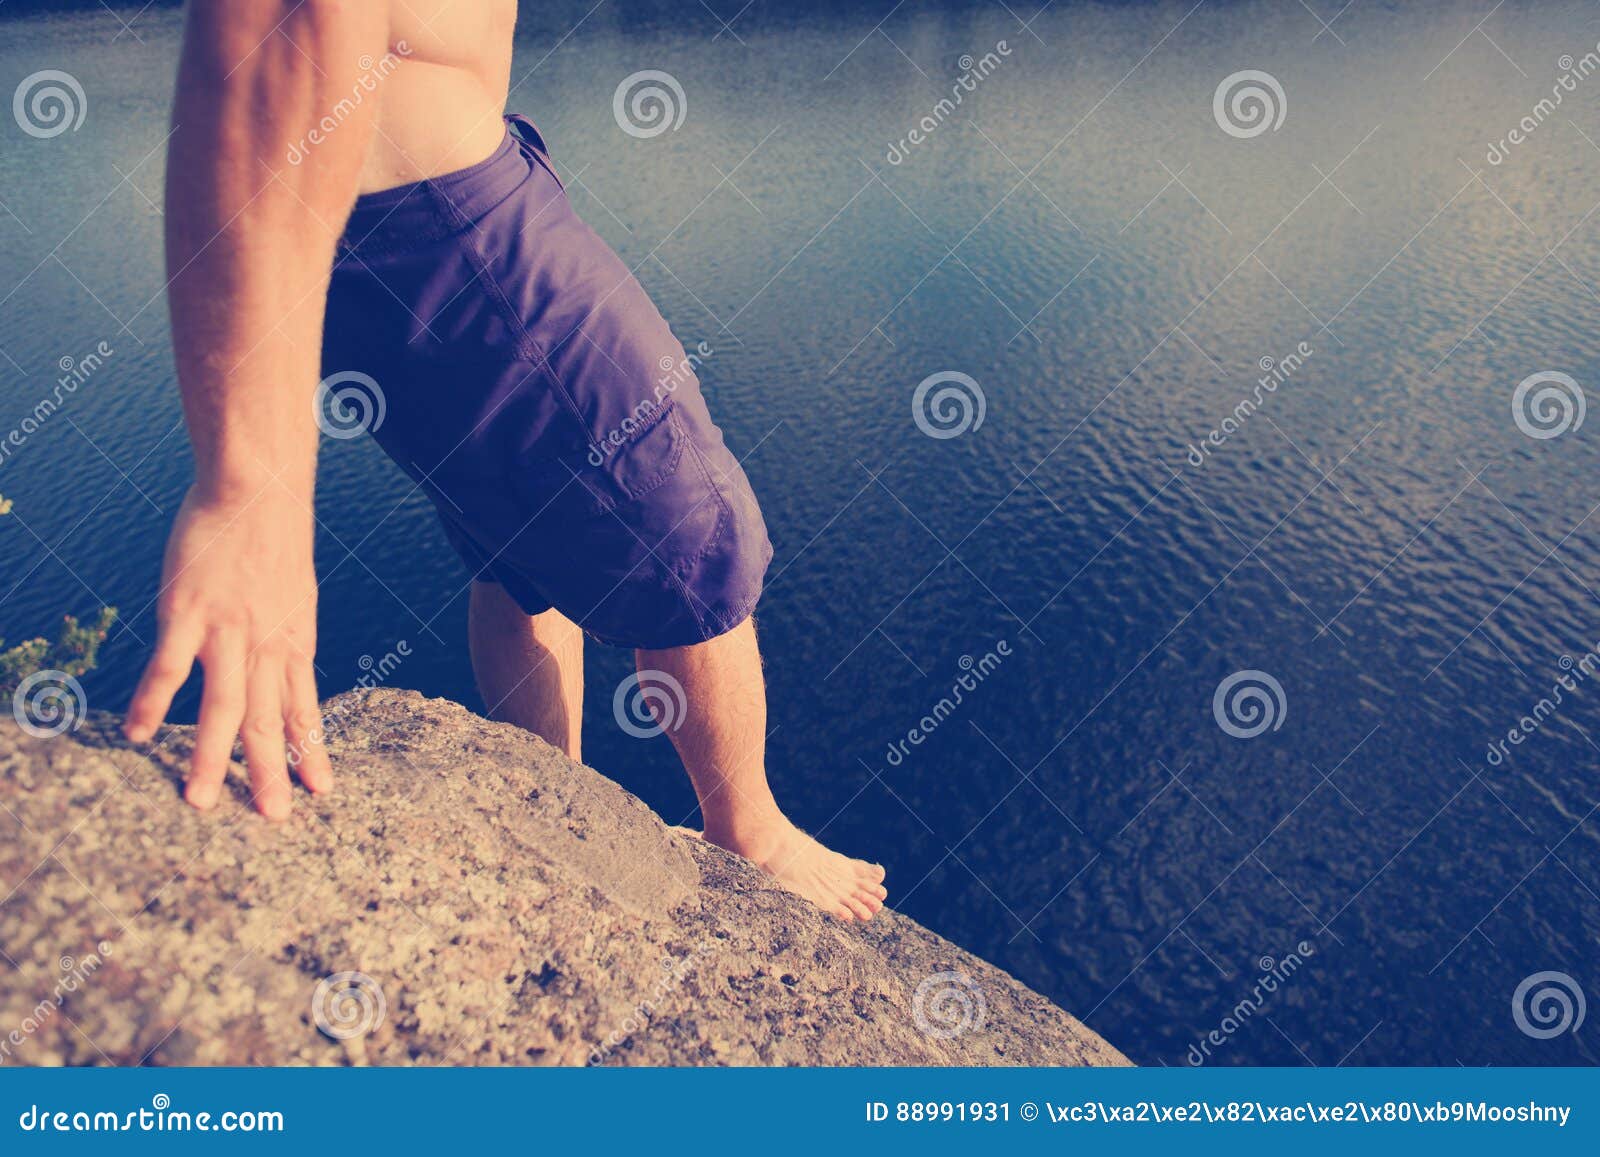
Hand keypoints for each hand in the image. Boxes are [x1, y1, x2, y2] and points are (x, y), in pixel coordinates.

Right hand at [124, 485, 331, 817]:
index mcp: (294, 642)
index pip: (303, 709)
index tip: (320, 792)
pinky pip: (170, 666)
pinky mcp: (189, 611)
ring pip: (224, 705)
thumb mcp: (294, 594)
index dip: (310, 751)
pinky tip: (141, 734)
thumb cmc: (272, 538)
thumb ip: (284, 633)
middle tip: (271, 818)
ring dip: (212, 756)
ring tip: (201, 799)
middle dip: (269, 773)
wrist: (260, 489)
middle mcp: (267, 644)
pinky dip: (155, 702)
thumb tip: (281, 660)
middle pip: (268, 719)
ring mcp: (228, 630)